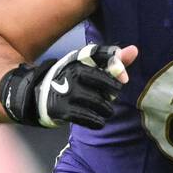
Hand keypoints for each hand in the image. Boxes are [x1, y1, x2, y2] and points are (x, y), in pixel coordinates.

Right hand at [0, 43, 138, 129]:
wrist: (37, 95)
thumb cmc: (70, 80)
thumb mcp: (87, 65)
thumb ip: (112, 59)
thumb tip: (135, 50)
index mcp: (79, 60)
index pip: (104, 58)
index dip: (118, 67)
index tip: (124, 79)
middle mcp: (74, 74)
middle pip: (108, 86)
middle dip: (112, 94)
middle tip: (108, 97)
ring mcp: (67, 92)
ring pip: (101, 104)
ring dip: (106, 110)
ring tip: (104, 110)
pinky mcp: (62, 110)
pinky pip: (89, 118)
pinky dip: (97, 121)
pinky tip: (97, 120)